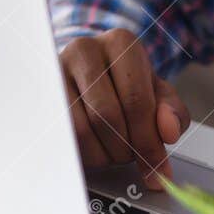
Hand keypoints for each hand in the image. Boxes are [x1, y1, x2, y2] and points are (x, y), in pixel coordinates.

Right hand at [60, 28, 189, 190]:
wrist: (88, 75)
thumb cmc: (125, 86)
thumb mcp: (157, 94)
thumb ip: (173, 112)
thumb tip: (169, 131)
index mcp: (121, 43)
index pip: (136, 100)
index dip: (148, 142)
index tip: (157, 170)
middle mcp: (85, 49)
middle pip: (107, 115)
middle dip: (125, 149)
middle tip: (132, 158)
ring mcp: (56, 69)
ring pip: (81, 129)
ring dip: (104, 154)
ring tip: (114, 151)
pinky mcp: (40, 94)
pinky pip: (62, 137)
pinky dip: (84, 154)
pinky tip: (95, 150)